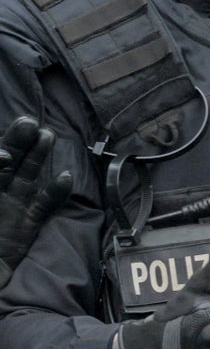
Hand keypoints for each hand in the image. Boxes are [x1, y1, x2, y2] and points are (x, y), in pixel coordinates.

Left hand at [0, 115, 72, 287]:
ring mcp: (12, 207)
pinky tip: (65, 178)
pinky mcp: (28, 224)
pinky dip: (57, 191)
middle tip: (30, 124)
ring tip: (47, 137)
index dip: (0, 150)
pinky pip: (45, 204)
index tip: (3, 153)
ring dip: (38, 156)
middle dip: (19, 142)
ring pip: (28, 175)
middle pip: (10, 161)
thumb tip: (0, 159)